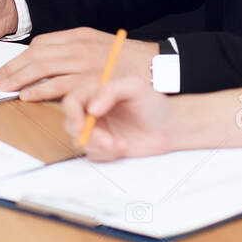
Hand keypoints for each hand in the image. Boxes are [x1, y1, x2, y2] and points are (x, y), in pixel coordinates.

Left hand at [0, 27, 154, 101]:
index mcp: (81, 35)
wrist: (158, 67)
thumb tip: (51, 61)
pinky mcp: (91, 80)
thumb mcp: (101, 47)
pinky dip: (39, 90)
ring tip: (5, 88)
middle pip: (36, 54)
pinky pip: (58, 85)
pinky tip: (27, 96)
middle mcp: (80, 45)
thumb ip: (78, 52)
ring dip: (19, 78)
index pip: (41, 44)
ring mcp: (85, 62)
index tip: (7, 68)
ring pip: (42, 67)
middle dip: (12, 68)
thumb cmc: (131, 62)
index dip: (20, 57)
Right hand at [60, 73, 174, 159]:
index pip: (71, 102)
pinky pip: (93, 154)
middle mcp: (91, 111)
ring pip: (81, 142)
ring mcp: (96, 130)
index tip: (82, 127)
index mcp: (94, 93)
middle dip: (89, 136)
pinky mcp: (102, 146)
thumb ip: (111, 91)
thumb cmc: (153, 104)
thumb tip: (91, 108)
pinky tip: (124, 147)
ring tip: (123, 143)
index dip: (73, 115)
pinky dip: (107, 154)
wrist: (169, 128)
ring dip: (100, 146)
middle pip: (71, 125)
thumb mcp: (135, 88)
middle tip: (109, 141)